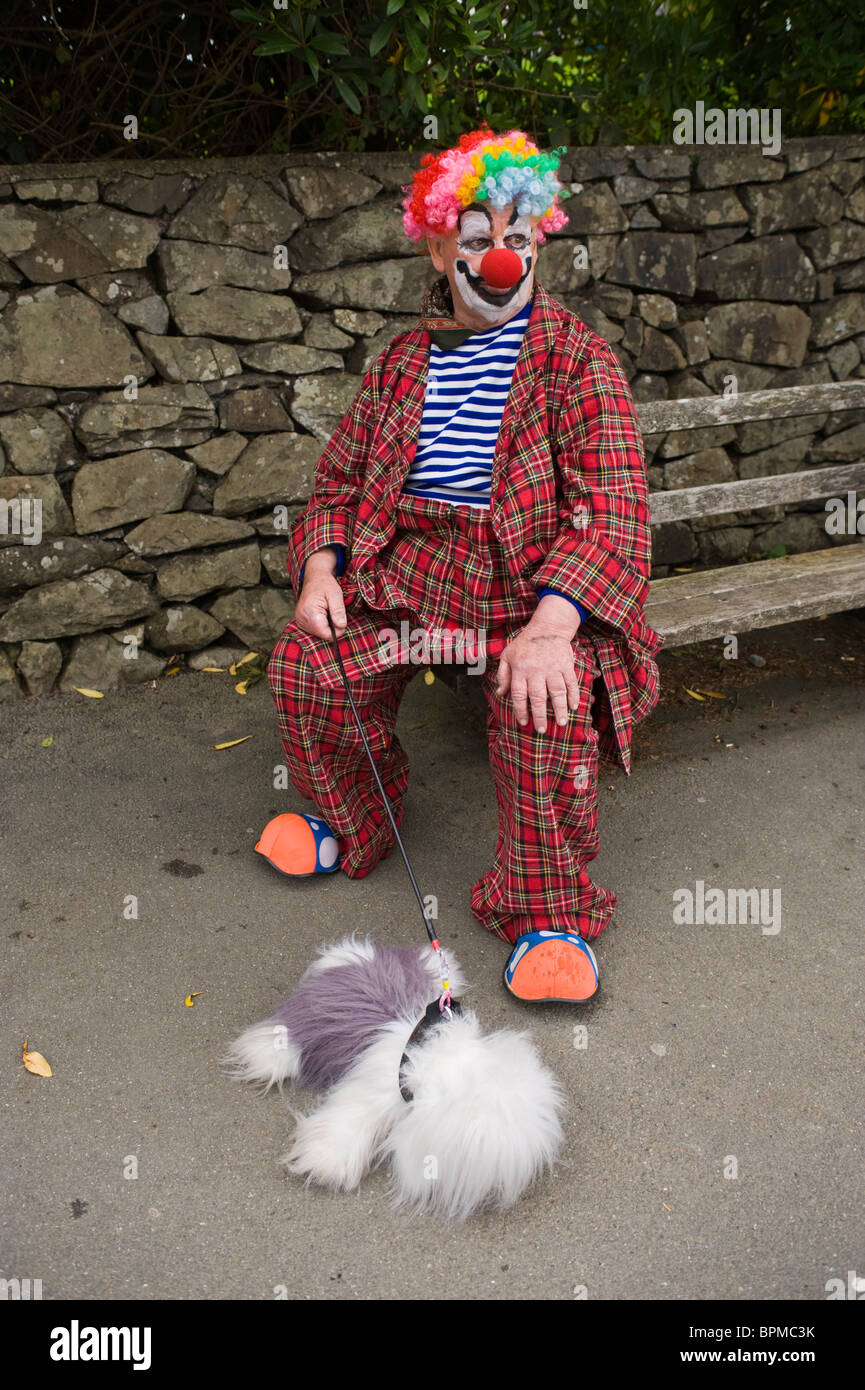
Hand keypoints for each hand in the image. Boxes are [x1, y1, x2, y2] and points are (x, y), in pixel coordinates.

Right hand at [294, 549, 346, 640]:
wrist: (315, 577)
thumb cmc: (325, 584)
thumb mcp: (336, 595)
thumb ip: (338, 611)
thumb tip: (341, 626)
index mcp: (310, 611)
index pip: (325, 633)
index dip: (337, 631)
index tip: (341, 621)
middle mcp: (301, 617)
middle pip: (321, 635)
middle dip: (331, 627)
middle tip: (333, 612)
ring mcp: (299, 620)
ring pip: (317, 633)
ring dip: (326, 626)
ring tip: (327, 611)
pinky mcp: (300, 620)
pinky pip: (313, 629)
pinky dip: (320, 624)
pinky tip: (322, 614)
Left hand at [496, 594, 580, 732]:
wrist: (547, 627)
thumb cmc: (525, 644)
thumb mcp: (507, 655)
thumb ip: (503, 674)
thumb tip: (500, 693)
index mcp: (520, 670)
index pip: (519, 695)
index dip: (520, 710)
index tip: (523, 722)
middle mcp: (536, 671)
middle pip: (538, 697)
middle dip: (540, 715)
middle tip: (541, 730)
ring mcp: (553, 668)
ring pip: (557, 692)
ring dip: (560, 709)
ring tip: (562, 723)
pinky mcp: (566, 665)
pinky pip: (571, 683)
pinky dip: (574, 695)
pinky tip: (574, 707)